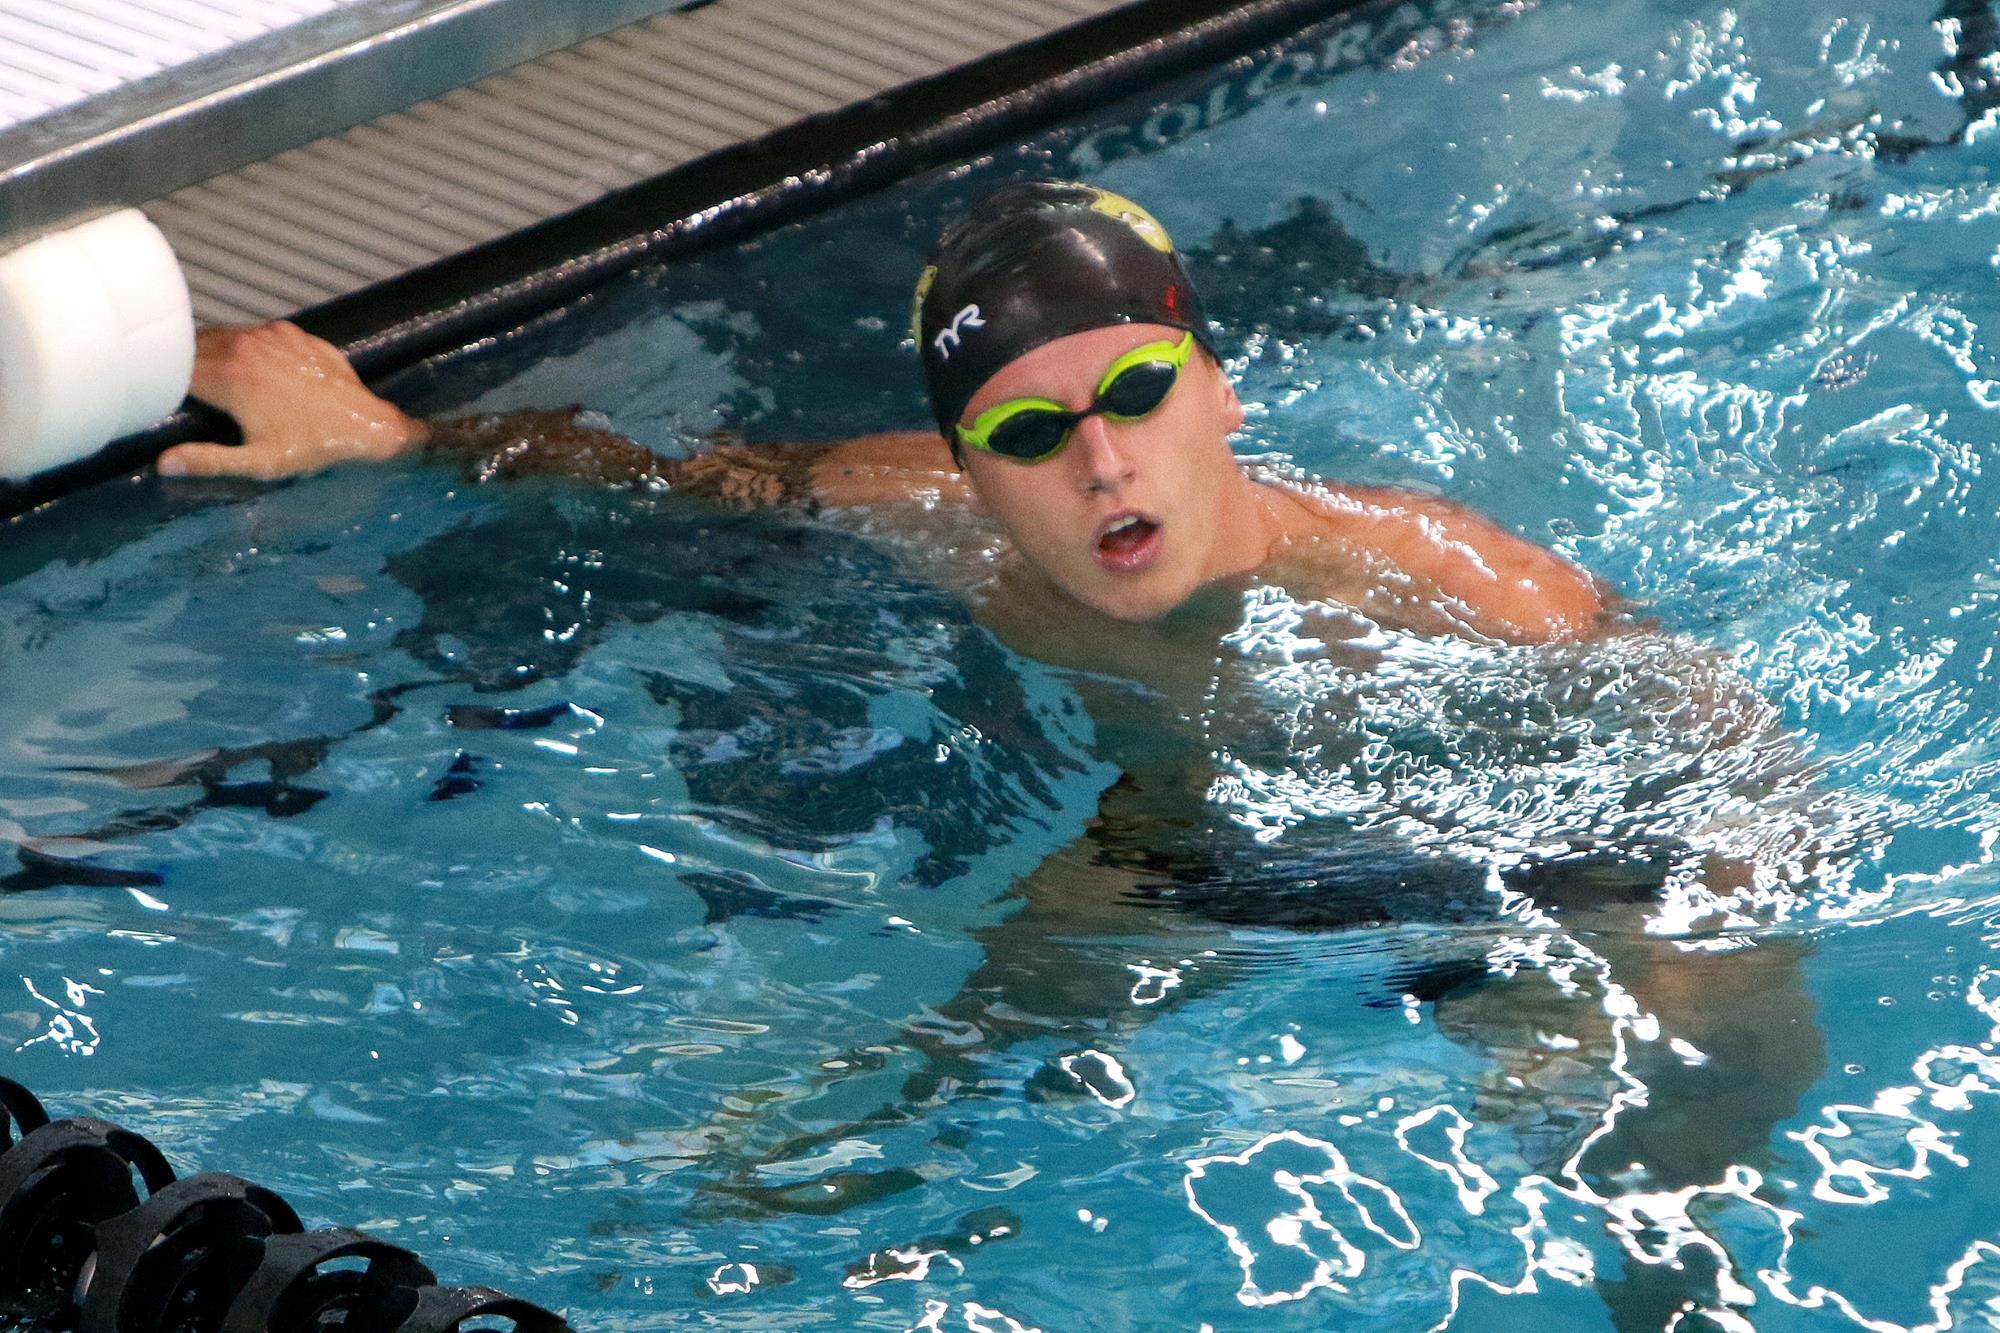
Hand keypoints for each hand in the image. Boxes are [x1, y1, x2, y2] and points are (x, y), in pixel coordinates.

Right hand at [157, 322, 426, 479]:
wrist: (366, 424)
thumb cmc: (314, 447)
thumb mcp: (260, 463)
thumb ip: (209, 461)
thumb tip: (164, 464)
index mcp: (227, 375)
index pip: (171, 369)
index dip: (162, 383)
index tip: (159, 398)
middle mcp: (243, 345)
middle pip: (192, 348)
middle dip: (182, 366)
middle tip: (183, 392)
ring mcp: (268, 334)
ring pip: (220, 335)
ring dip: (210, 354)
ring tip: (212, 381)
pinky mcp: (289, 331)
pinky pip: (251, 333)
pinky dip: (243, 347)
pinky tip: (252, 370)